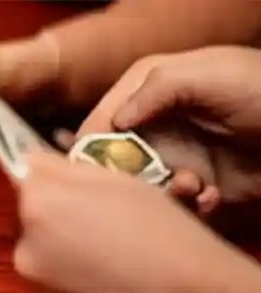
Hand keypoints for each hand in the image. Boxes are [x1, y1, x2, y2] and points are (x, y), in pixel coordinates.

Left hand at [15, 152, 260, 292]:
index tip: (81, 187)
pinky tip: (106, 276)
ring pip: (41, 249)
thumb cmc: (161, 233)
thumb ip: (62, 168)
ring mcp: (33, 283)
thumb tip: (29, 161)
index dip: (56, 179)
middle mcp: (23, 245)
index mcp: (39, 205)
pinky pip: (52, 279)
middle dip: (57, 214)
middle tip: (104, 219)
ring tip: (111, 251)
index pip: (27, 178)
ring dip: (63, 246)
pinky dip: (70, 274)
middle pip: (32, 217)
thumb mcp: (118, 182)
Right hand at [78, 47, 260, 215]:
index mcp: (148, 91)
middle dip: (126, 179)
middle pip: (112, 162)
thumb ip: (156, 88)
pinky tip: (211, 197)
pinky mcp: (199, 184)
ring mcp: (176, 156)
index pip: (99, 122)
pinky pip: (176, 205)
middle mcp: (155, 125)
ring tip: (192, 188)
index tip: (94, 173)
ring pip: (142, 189)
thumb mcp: (209, 74)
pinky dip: (190, 207)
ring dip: (161, 195)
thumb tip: (114, 123)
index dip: (91, 149)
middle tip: (148, 184)